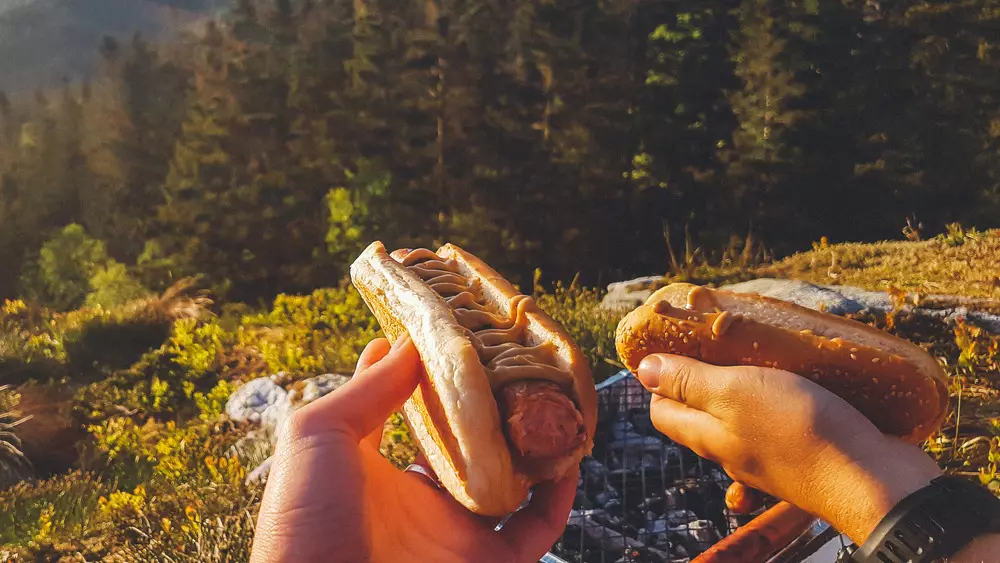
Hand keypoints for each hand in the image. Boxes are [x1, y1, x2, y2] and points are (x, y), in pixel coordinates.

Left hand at [251, 336, 577, 562]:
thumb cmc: (302, 522)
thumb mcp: (317, 437)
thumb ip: (364, 390)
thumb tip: (405, 342)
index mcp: (379, 473)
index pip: (418, 417)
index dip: (439, 379)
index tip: (464, 337)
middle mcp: (423, 503)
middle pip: (473, 447)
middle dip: (497, 408)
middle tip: (521, 362)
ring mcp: (458, 534)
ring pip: (513, 482)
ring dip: (535, 445)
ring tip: (553, 400)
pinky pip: (537, 527)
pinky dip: (558, 494)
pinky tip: (567, 456)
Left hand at [636, 354, 942, 544]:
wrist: (873, 480)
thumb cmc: (800, 431)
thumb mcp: (734, 392)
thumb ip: (689, 382)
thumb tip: (643, 371)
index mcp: (707, 437)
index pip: (663, 411)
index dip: (661, 378)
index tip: (675, 344)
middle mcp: (732, 452)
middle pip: (700, 414)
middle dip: (701, 377)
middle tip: (718, 339)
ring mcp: (769, 458)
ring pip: (742, 420)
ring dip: (744, 389)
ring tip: (759, 355)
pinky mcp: (805, 456)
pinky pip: (780, 428)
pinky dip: (781, 404)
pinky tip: (798, 385)